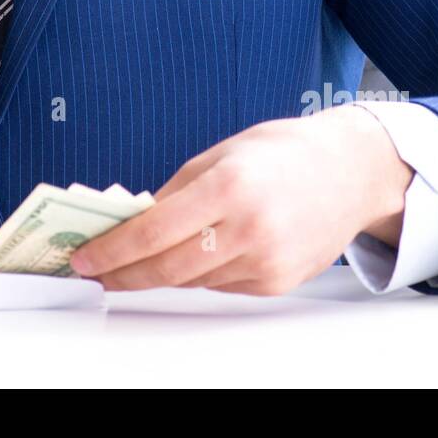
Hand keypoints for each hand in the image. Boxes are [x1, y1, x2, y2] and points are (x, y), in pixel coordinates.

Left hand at [67, 106, 412, 294]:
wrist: (352, 172)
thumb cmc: (286, 152)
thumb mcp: (223, 152)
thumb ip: (177, 189)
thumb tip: (135, 221)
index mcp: (230, 186)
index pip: (154, 231)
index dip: (113, 250)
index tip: (85, 257)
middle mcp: (249, 228)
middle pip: (167, 268)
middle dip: (124, 273)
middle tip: (96, 271)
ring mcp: (265, 261)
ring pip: (191, 281)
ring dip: (158, 272)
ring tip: (131, 263)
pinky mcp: (276, 283)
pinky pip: (220, 285)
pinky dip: (198, 274)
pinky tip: (190, 257)